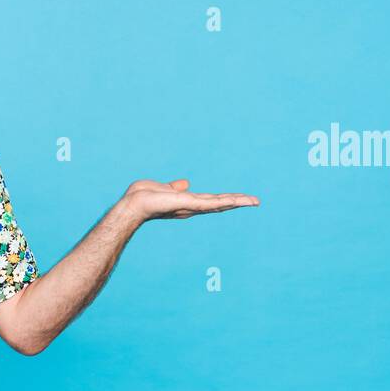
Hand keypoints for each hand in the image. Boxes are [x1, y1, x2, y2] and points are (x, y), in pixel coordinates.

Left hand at [122, 179, 259, 223]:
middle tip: (255, 201)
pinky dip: (227, 202)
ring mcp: (193, 206)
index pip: (210, 201)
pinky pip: (213, 202)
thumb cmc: (143, 197)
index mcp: (187, 203)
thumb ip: (175, 187)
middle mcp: (192, 207)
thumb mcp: (163, 188)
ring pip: (220, 204)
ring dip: (238, 202)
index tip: (239, 198)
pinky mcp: (191, 204)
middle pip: (219, 204)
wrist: (134, 203)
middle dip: (237, 202)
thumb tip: (185, 183)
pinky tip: (240, 200)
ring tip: (255, 201)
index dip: (225, 200)